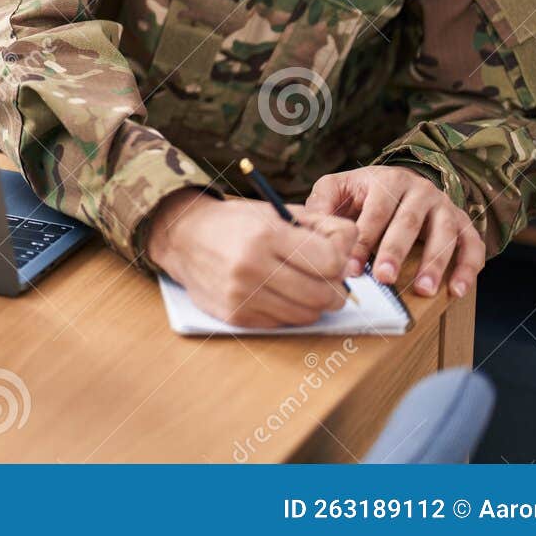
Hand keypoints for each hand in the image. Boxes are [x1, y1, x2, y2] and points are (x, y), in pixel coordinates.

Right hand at [145, 189, 358, 328]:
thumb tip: (352, 258)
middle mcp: (252, 267)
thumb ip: (321, 227)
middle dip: (335, 289)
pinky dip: (289, 312)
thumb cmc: (237, 222)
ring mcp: (243, 296)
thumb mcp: (277, 211)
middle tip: (329, 280)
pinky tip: (280, 295)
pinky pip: (283, 325)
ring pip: (307, 315)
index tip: (335, 257)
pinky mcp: (236, 318)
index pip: (330, 261)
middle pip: (324, 295)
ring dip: (314, 304)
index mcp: (266, 235)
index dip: (341, 260)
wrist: (184, 237)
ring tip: (305, 287)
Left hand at [302, 166, 484, 298]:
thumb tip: (309, 225)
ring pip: (444, 235)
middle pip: (408, 222)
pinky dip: (468, 269)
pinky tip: (457, 290)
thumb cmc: (365, 193)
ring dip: (434, 264)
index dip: (363, 241)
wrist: (404, 183)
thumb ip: (323, 202)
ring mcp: (444, 208)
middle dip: (395, 252)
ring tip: (423, 290)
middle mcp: (420, 191)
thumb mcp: (339, 188)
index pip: (375, 213)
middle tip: (384, 278)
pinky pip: (472, 246)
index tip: (349, 268)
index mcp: (388, 181)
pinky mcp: (463, 224)